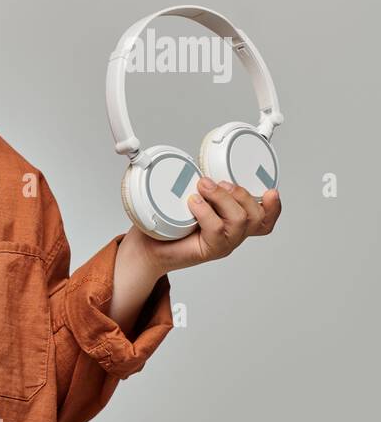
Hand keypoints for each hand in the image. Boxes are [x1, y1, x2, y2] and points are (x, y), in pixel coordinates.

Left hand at [138, 178, 282, 273]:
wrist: (148, 249)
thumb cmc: (168, 226)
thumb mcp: (190, 201)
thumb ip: (204, 189)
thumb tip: (202, 171)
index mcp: (234, 222)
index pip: (264, 218)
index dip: (273, 206)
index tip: (271, 191)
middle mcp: (233, 234)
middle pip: (256, 216)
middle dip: (240, 193)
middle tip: (214, 182)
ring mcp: (223, 244)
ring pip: (240, 220)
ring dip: (222, 198)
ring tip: (203, 188)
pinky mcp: (209, 250)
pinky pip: (218, 230)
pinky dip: (206, 212)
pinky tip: (193, 203)